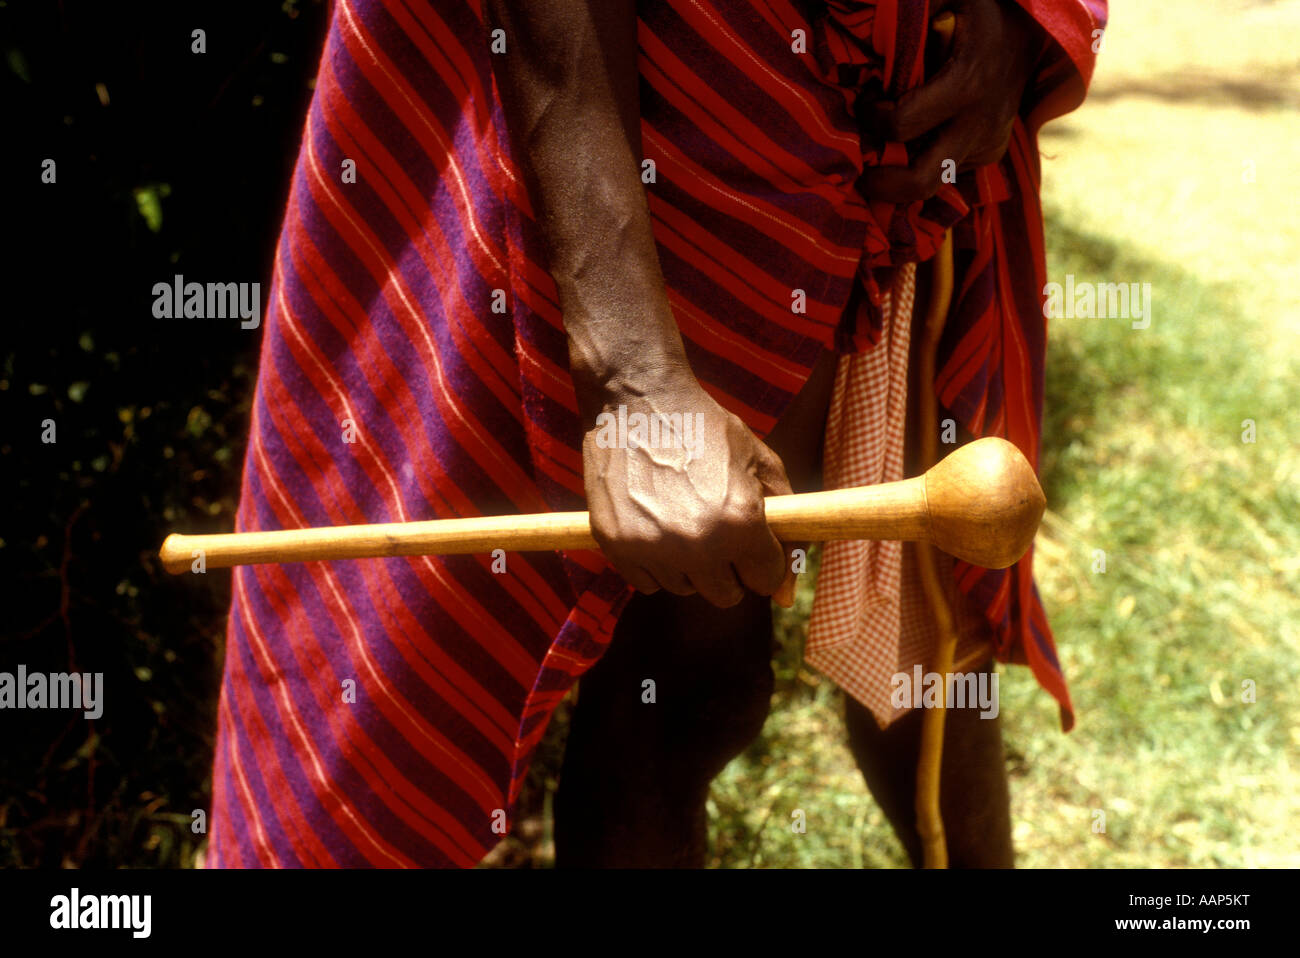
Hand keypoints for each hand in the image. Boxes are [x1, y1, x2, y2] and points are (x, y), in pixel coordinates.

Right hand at [583, 376, 799, 608]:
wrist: (638, 400)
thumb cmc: (707, 428)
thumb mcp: (762, 463)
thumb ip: (789, 525)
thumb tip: (787, 594)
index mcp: (741, 522)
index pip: (765, 580)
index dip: (762, 559)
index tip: (752, 542)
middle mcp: (698, 543)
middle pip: (726, 596)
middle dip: (730, 570)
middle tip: (719, 535)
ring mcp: (653, 547)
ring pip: (686, 589)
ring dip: (690, 566)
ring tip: (683, 520)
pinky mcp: (617, 545)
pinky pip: (648, 582)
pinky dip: (655, 564)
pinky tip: (656, 525)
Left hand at [859, 0, 1042, 203]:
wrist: (1026, 32)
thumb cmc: (976, 13)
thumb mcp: (947, 0)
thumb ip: (909, 12)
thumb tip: (865, 19)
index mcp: (967, 85)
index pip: (901, 124)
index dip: (871, 119)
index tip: (863, 101)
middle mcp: (979, 124)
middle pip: (919, 181)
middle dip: (880, 184)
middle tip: (857, 170)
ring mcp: (987, 144)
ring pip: (931, 184)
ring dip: (898, 179)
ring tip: (879, 156)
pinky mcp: (989, 154)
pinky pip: (945, 174)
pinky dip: (921, 166)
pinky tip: (910, 144)